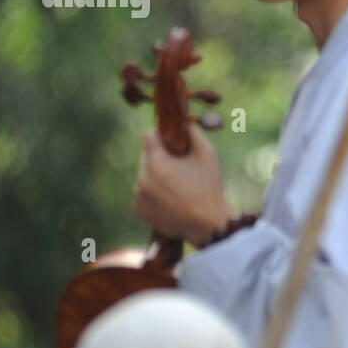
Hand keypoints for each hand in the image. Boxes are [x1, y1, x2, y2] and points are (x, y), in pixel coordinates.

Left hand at [131, 124, 233, 245]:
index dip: (159, 135)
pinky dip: (152, 195)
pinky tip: (170, 201)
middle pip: (146, 157)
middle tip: (179, 169)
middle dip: (160, 159)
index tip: (169, 141)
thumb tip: (183, 123)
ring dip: (155, 177)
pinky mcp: (138, 210)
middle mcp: (143, 178)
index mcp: (157, 162)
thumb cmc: (210, 187)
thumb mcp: (208, 155)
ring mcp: (138, 195)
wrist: (207, 224)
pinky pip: (142, 195)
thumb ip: (193, 133)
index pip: (147, 136)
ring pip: (144, 177)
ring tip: (177, 188)